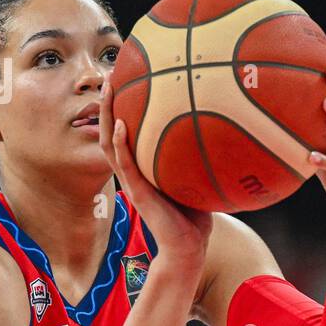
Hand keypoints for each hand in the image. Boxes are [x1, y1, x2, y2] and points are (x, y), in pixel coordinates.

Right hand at [99, 78, 212, 264]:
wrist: (188, 248)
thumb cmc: (194, 216)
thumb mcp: (195, 179)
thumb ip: (196, 158)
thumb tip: (219, 129)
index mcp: (144, 169)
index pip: (126, 133)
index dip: (121, 109)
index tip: (124, 81)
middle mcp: (134, 173)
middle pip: (112, 132)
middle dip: (109, 105)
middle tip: (110, 76)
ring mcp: (134, 183)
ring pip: (111, 144)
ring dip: (107, 116)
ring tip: (107, 91)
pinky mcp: (139, 194)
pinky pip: (125, 165)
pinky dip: (120, 145)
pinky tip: (120, 125)